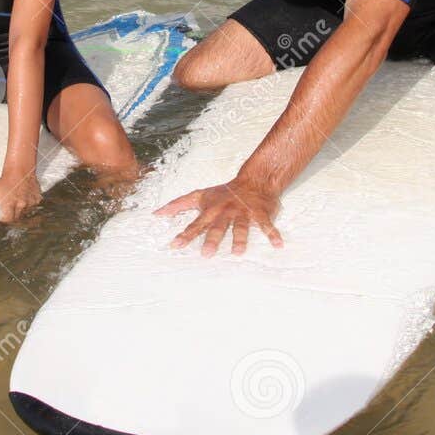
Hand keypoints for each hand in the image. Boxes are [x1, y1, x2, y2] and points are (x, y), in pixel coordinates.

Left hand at [0, 172, 41, 221]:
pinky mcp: (38, 200)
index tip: (2, 217)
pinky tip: (24, 202)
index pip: (7, 221)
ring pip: (27, 215)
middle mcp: (21, 205)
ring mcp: (31, 203)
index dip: (4, 221)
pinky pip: (34, 209)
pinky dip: (30, 208)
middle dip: (13, 217)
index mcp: (9, 205)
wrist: (19, 171)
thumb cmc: (2, 183)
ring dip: (22, 213)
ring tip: (17, 205)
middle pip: (17, 219)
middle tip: (10, 210)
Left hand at [154, 180, 283, 255]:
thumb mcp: (200, 196)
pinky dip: (273, 234)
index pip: (196, 224)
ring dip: (240, 239)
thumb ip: (178, 205)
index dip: (185, 234)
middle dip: (212, 239)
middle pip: (218, 227)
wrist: (254, 181)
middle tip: (207, 254)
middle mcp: (226, 212)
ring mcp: (244, 213)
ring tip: (237, 253)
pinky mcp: (260, 214)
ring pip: (241, 227)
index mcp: (211, 210)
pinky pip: (267, 225)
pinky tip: (278, 245)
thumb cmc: (224, 192)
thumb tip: (156, 213)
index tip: (175, 246)